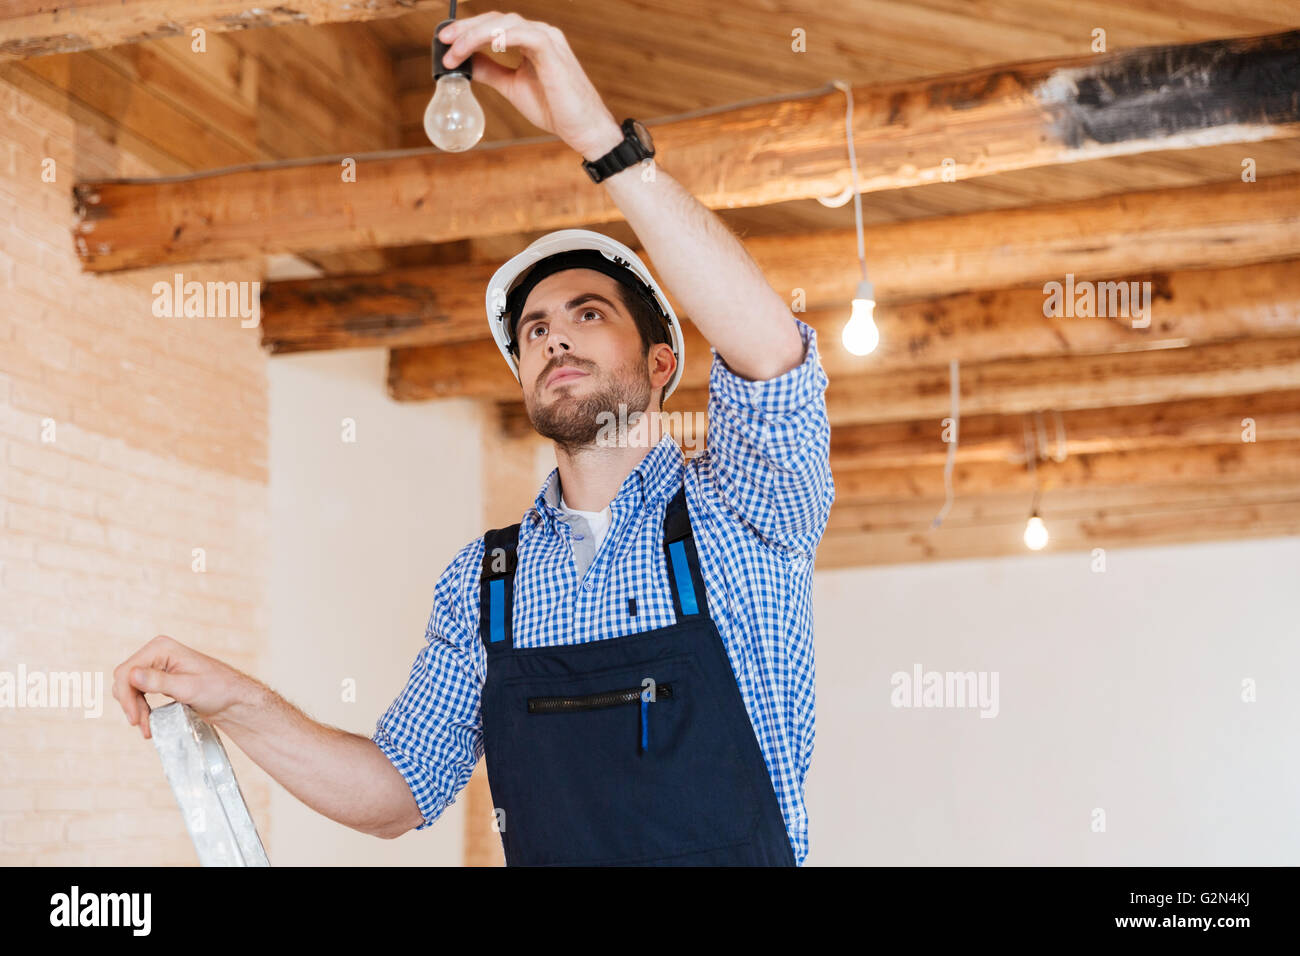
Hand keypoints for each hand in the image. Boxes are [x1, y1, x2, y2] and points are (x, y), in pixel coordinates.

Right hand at [112, 635, 250, 740]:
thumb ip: (158, 682)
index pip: (127, 671)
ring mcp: (158, 665)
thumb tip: (132, 675)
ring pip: (130, 688)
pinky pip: (140, 693)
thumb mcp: (187, 688)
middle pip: (125, 680)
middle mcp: (157, 653)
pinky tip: (148, 723)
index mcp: (162, 648)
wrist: (234, 699)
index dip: (125, 696)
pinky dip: (141, 708)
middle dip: (130, 704)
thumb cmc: (218, 689)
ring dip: (135, 709)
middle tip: (139, 724)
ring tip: (147, 728)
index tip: (134, 718)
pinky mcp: (160, 678)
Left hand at [438, 11, 622, 159]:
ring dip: (477, 35)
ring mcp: (548, 40)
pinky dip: (502, 37)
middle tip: (444, 41)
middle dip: (466, 29)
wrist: (582, 129)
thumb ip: (491, 72)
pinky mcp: (553, 51)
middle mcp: (540, 34)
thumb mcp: (512, 87)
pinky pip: (524, 35)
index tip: (445, 42)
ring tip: (456, 51)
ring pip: (506, 24)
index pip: (494, 26)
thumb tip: (466, 63)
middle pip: (496, 20)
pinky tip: (485, 45)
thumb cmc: (554, 109)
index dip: (467, 31)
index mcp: (531, 41)